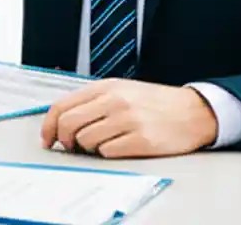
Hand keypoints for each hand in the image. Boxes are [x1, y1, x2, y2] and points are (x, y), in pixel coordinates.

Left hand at [40, 79, 218, 157]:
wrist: (193, 111)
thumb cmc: (153, 103)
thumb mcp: (121, 90)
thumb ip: (92, 102)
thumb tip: (61, 123)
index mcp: (106, 87)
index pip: (62, 106)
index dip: (49, 126)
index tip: (47, 139)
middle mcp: (115, 101)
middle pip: (69, 125)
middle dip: (65, 139)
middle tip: (71, 145)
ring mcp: (129, 121)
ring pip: (87, 141)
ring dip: (90, 147)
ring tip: (106, 141)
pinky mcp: (142, 141)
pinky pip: (108, 153)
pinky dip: (109, 153)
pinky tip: (121, 146)